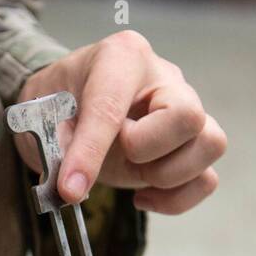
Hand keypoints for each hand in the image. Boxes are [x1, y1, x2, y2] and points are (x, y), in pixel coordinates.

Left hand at [16, 30, 225, 213]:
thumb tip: (74, 190)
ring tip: (132, 174)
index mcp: (122, 57)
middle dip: (149, 150)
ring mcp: (184, 109)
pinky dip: (177, 198)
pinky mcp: (189, 144)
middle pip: (189, 116)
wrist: (68, 104)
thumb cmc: (60, 102)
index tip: (71, 187)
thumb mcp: (44, 117)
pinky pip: (206, 178)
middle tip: (121, 155)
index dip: (91, 151)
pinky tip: (143, 195)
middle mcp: (164, 78)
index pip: (113, 106)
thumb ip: (60, 147)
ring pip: (211, 144)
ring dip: (168, 175)